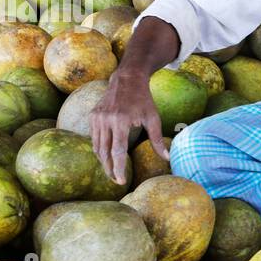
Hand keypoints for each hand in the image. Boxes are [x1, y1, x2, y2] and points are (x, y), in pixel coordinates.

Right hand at [90, 69, 167, 184]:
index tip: (121, 181)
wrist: (127, 79)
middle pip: (104, 152)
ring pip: (96, 146)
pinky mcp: (92, 116)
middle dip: (109, 169)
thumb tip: (167, 158)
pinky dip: (100, 149)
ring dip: (103, 161)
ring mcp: (97, 117)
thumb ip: (157, 140)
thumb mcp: (153, 118)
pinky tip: (106, 157)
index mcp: (121, 121)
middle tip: (116, 180)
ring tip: (112, 171)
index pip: (117, 151)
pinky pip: (94, 138)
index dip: (118, 168)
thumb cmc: (143, 100)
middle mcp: (106, 119)